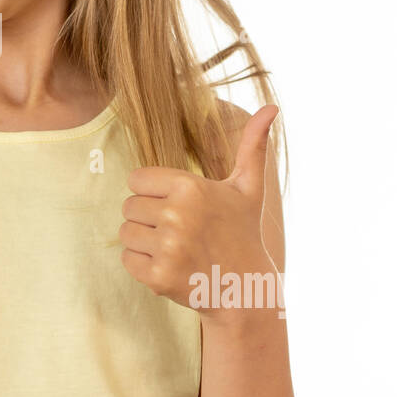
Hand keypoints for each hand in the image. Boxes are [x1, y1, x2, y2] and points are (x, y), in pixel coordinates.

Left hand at [118, 104, 280, 325]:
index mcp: (190, 188)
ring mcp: (167, 248)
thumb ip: (252, 146)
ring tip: (173, 247)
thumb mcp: (248, 188)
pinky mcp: (158, 276)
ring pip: (125, 233)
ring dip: (144, 241)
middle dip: (148, 217)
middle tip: (177, 230)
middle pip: (129, 206)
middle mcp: (177, 216)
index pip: (136, 180)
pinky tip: (169, 265)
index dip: (153, 192)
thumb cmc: (242, 232)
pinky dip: (142, 264)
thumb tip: (271, 107)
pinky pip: (127, 260)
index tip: (176, 205)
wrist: (246, 289)